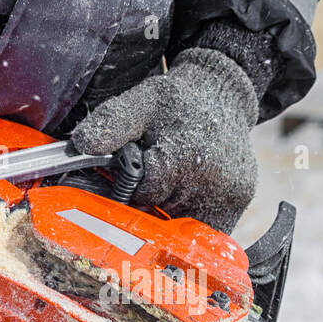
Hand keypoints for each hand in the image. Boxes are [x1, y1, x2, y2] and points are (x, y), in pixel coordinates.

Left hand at [71, 48, 258, 232]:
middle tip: (156, 173)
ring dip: (173, 212)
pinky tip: (189, 195)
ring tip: (175, 181)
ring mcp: (229, 193)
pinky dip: (194, 219)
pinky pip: (209, 227)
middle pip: (162, 212)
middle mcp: (210, 180)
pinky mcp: (240, 200)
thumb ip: (111, 123)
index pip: (142, 195)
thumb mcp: (140, 103)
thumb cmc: (177, 101)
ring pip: (184, 225)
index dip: (132, 186)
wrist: (221, 94)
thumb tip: (82, 143)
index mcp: (181, 158)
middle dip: (152, 199)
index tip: (135, 171)